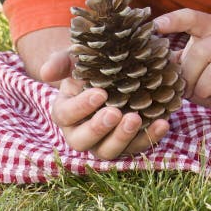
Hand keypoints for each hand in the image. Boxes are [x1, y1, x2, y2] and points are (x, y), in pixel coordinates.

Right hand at [41, 49, 168, 159]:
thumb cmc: (90, 66)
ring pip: (108, 151)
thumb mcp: (76, 59)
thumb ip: (62, 62)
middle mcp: (81, 132)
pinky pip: (138, 146)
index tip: (100, 93)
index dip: (81, 107)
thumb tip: (46, 72)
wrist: (115, 72)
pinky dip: (151, 137)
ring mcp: (105, 141)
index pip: (66, 115)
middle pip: (83, 141)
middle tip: (115, 113)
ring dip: (123, 138)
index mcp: (65, 112)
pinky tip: (163, 123)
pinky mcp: (128, 143)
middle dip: (99, 128)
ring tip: (136, 119)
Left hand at [155, 9, 210, 124]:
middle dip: (187, 76)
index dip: (172, 21)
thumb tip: (145, 57)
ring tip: (204, 93)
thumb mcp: (192, 65)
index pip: (192, 17)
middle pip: (200, 52)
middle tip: (184, 88)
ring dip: (203, 90)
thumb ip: (174, 59)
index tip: (154, 28)